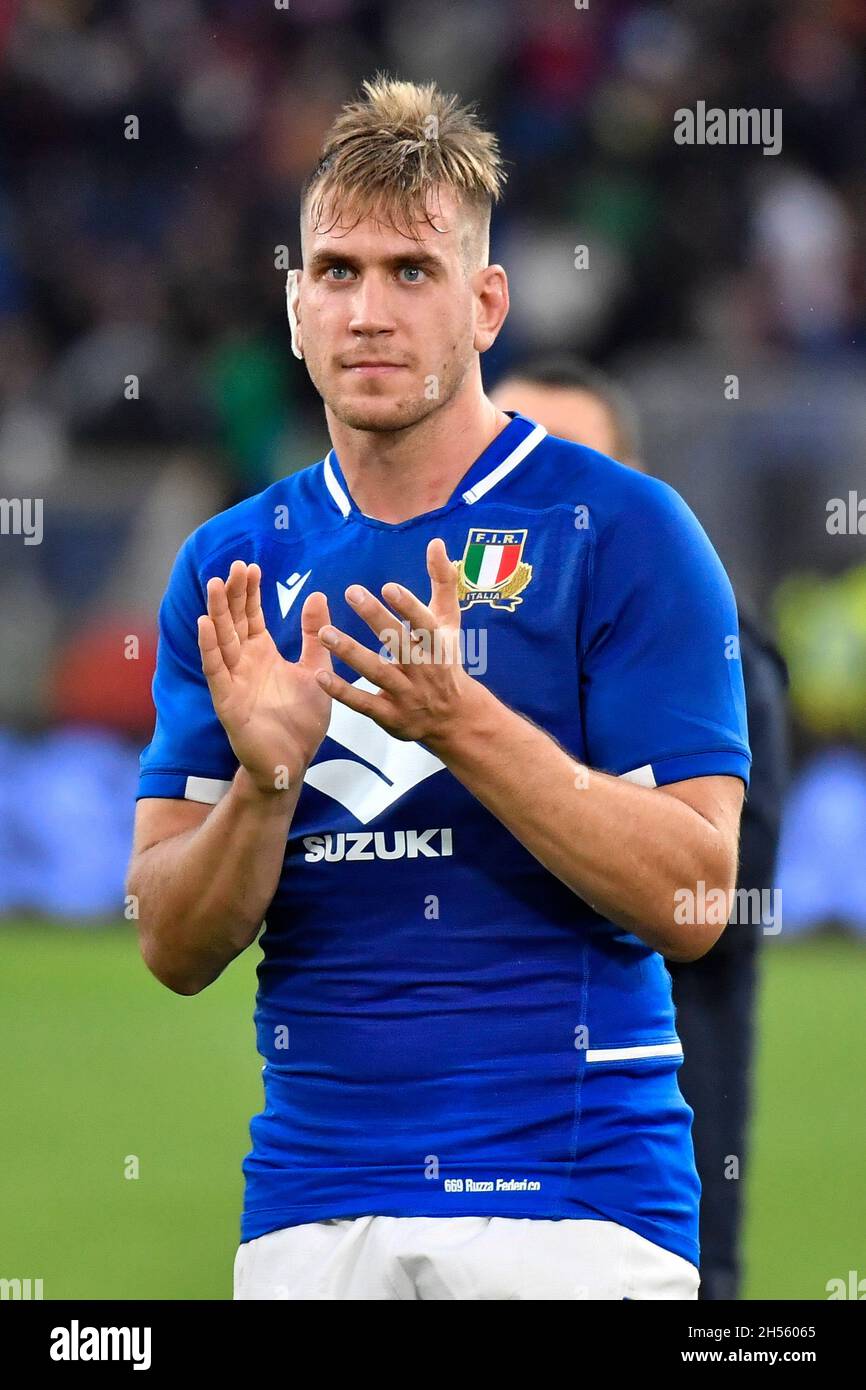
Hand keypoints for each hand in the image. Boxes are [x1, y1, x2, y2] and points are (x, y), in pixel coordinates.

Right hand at [197, 560, 332, 792]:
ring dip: (216, 613)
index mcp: (263, 654)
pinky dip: (209, 648)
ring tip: (214, 584)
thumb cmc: (302, 720)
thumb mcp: (316, 670)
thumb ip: (315, 636)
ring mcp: (233, 680)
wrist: (293, 761)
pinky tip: (205, 624)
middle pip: (233, 621)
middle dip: (233, 594)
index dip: (249, 592)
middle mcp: (244, 663)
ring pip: (221, 640)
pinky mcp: (227, 701)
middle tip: (235, 566)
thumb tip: (317, 596)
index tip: (251, 566)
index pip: (251, 616)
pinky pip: (216, 670)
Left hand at [314, 538, 474, 744]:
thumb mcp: (448, 623)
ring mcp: (406, 694)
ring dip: (351, 652)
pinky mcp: (390, 716)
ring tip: (325, 633)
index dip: (409, 607)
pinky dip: (343, 692)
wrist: (454, 718)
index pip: (425, 624)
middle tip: (352, 591)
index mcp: (438, 645)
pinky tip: (320, 675)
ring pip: (377, 672)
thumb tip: (437, 543)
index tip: (388, 586)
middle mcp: (423, 669)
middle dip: (377, 618)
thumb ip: (443, 583)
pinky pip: (364, 704)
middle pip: (399, 642)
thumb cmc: (446, 660)